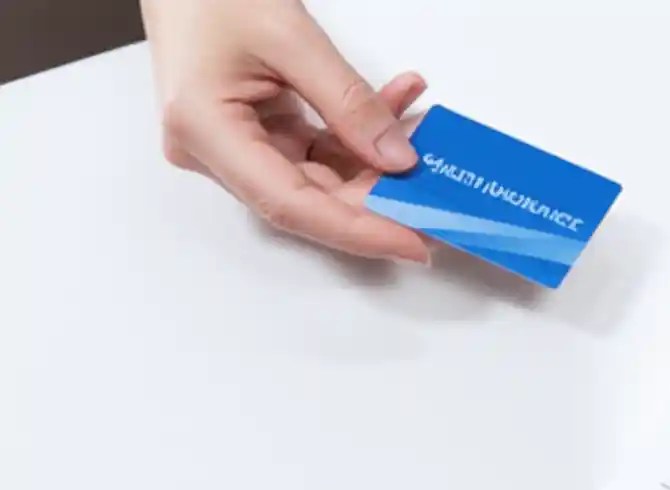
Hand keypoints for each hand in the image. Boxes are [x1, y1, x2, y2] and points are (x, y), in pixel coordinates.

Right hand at [142, 0, 433, 262]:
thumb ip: (348, 101)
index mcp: (204, 131)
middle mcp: (214, 149)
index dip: (357, 230)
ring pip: (320, 173)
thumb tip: (398, 158)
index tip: (412, 243)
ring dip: (376, 155)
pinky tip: (399, 104)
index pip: (290, 205)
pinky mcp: (255, 128)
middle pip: (309, 195)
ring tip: (425, 131)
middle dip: (378, 193)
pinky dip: (358, 129)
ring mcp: (234, 142)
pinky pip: (317, 144)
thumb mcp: (289, 36)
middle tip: (436, 192)